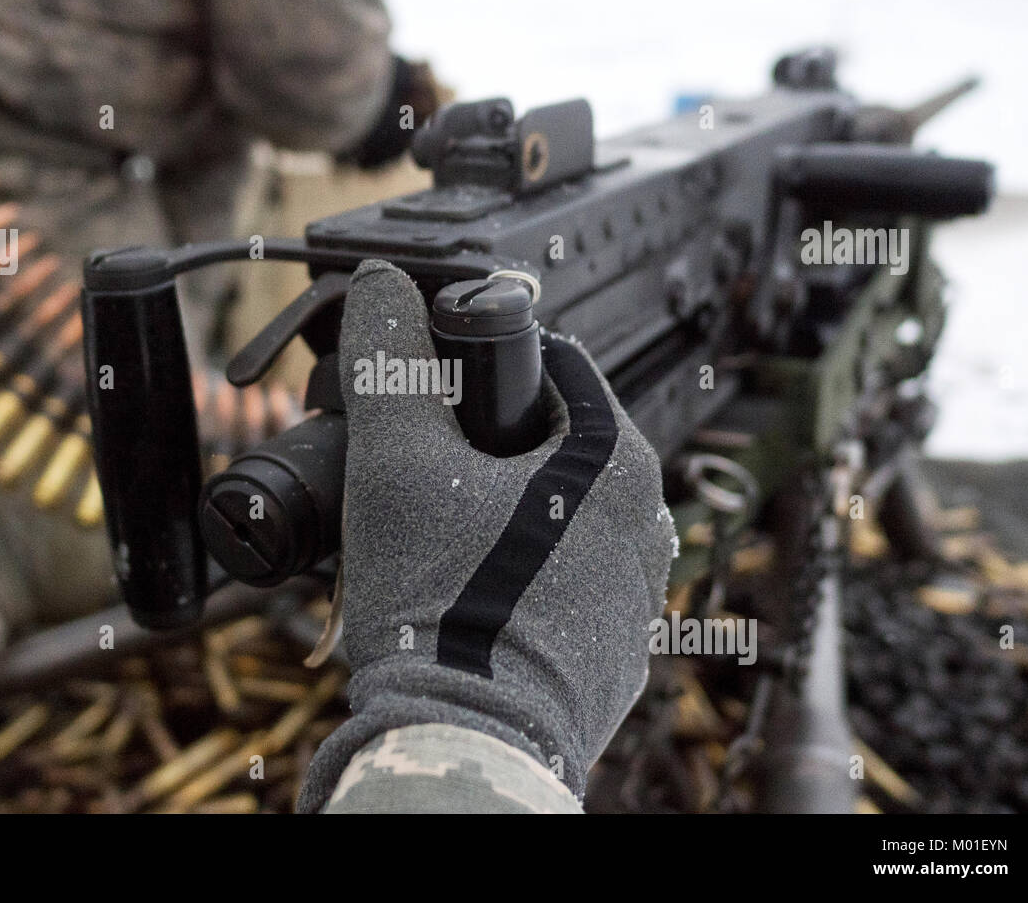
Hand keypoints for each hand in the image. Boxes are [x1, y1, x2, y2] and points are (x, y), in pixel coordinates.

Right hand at [299, 260, 674, 807]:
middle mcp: (646, 520)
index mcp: (616, 457)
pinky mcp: (618, 648)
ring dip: (502, 513)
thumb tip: (381, 286)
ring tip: (435, 541)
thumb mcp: (397, 462)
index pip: (551, 367)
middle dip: (486, 448)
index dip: (481, 368)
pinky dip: (522, 574)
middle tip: (421, 476)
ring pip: (560, 514)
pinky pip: (567, 581)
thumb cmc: (446, 603)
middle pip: (553, 443)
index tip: (432, 395)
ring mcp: (638, 591)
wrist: (467, 741)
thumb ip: (388, 362)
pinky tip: (468, 592)